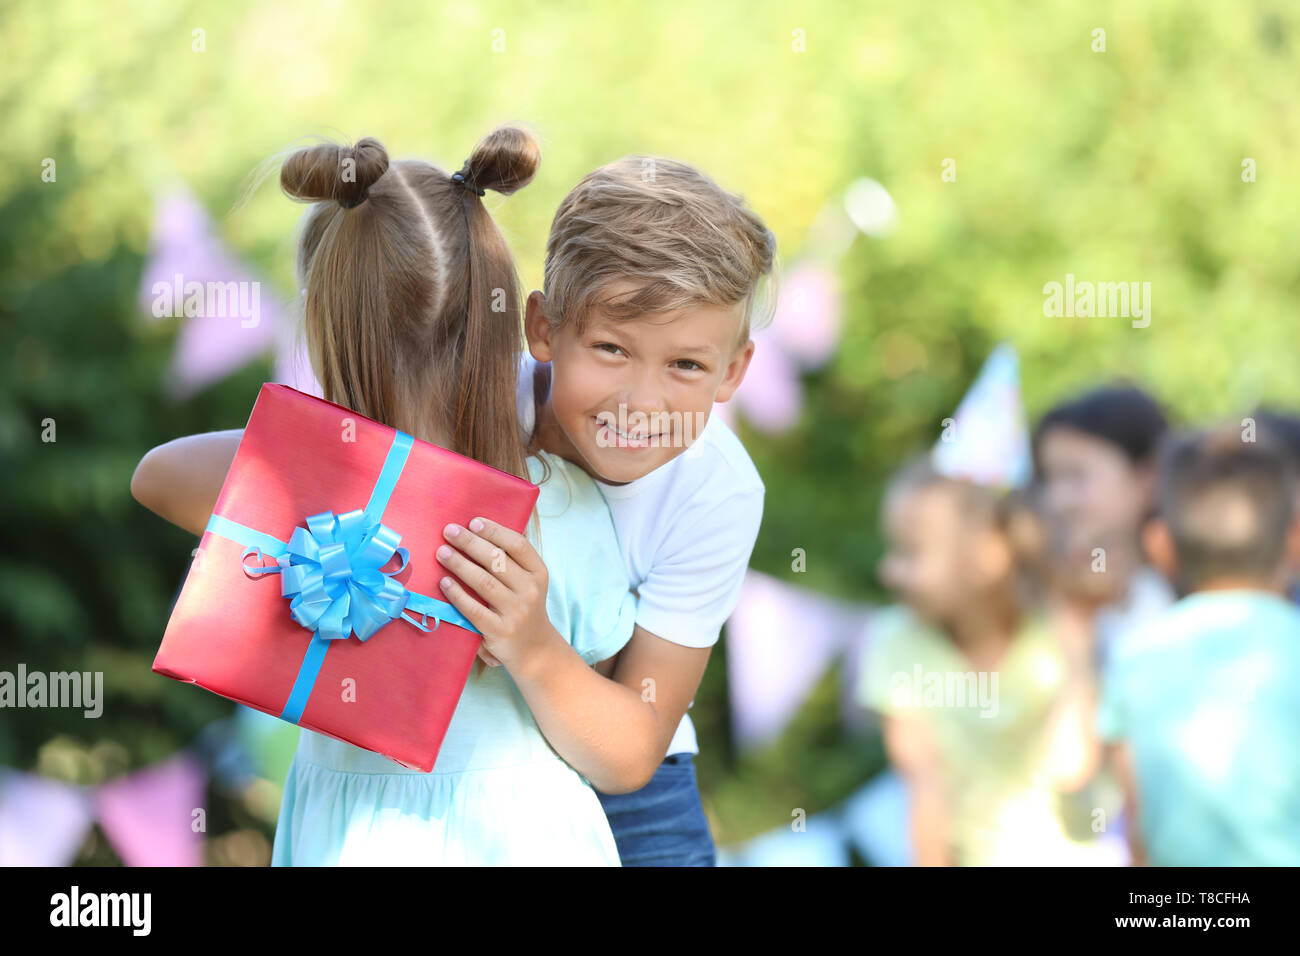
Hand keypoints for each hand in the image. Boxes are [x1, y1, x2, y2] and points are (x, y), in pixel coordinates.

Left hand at [435, 516, 553, 670]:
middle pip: (497, 560)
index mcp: (538, 573)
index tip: (473, 522)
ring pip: (484, 582)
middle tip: (449, 531)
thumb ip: (512, 561)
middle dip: (470, 543)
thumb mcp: (529, 583)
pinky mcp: (500, 631)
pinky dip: (457, 594)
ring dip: (460, 564)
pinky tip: (444, 582)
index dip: (495, 531)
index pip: (518, 545)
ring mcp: (516, 612)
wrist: (535, 650)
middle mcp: (530, 591)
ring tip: (442, 552)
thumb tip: (478, 532)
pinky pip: (474, 609)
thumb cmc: (524, 608)